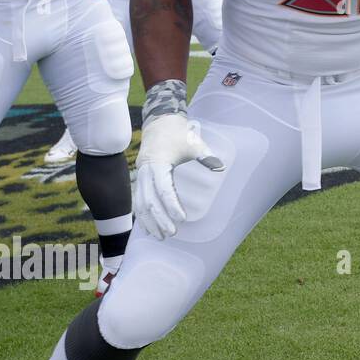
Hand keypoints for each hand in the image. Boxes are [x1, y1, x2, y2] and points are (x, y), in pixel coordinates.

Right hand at [133, 113, 223, 239]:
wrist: (160, 123)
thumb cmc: (179, 134)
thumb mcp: (194, 142)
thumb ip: (206, 156)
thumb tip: (221, 168)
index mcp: (158, 164)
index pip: (164, 189)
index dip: (172, 205)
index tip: (182, 218)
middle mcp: (145, 171)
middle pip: (149, 200)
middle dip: (159, 219)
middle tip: (171, 233)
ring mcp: (140, 175)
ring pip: (140, 203)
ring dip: (149, 221)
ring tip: (160, 236)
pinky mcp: (140, 178)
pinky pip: (138, 199)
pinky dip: (142, 214)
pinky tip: (148, 227)